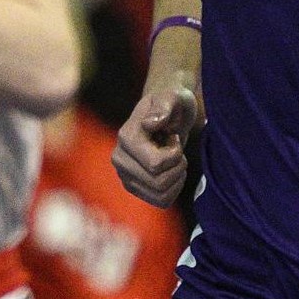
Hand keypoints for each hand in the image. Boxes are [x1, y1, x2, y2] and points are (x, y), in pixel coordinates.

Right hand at [113, 85, 199, 207]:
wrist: (169, 114)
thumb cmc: (173, 103)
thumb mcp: (173, 97)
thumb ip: (164, 106)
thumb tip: (149, 124)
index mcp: (126, 137)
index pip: (156, 165)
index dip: (175, 154)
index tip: (173, 136)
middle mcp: (120, 159)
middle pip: (159, 183)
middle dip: (178, 167)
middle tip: (177, 149)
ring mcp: (125, 175)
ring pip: (160, 195)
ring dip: (177, 179)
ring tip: (175, 160)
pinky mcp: (134, 187)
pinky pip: (161, 202)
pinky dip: (174, 190)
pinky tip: (173, 172)